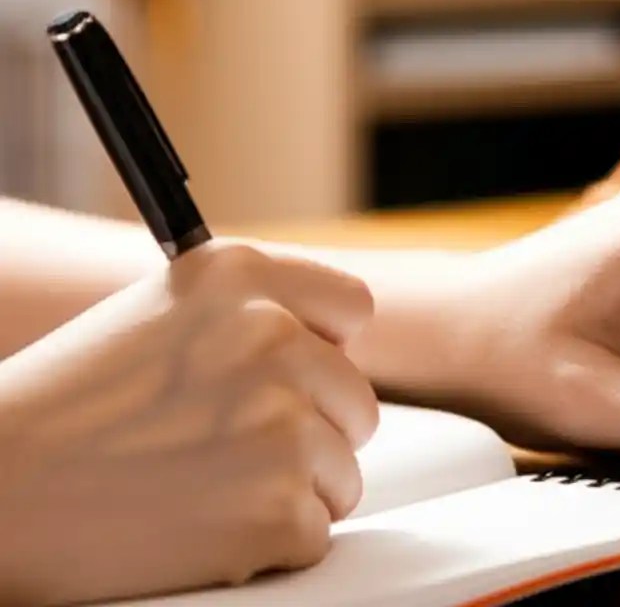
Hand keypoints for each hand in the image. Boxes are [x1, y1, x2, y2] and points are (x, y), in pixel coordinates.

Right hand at [0, 243, 376, 604]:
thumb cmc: (63, 409)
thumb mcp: (159, 314)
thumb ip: (252, 314)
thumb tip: (332, 343)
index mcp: (239, 276)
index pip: (351, 308)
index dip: (329, 349)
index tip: (296, 374)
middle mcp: (274, 338)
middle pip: (356, 401)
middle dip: (308, 433)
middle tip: (222, 450)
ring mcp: (284, 426)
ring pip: (342, 472)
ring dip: (289, 491)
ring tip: (201, 486)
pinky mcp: (281, 510)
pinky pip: (315, 533)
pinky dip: (268, 544)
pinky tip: (200, 526)